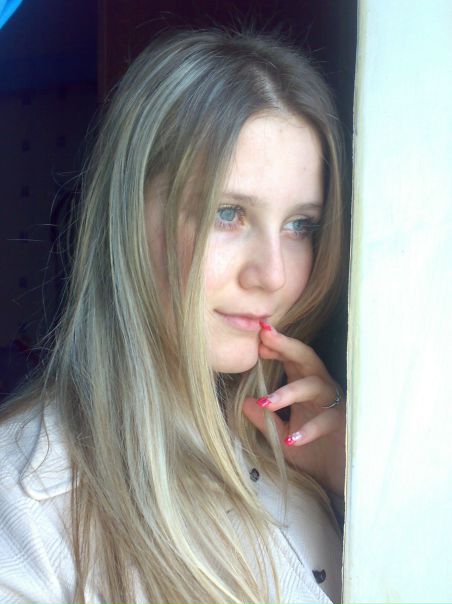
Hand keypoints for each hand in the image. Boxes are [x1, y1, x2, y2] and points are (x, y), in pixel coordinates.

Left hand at [242, 324, 345, 496]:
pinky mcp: (345, 425)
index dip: (276, 347)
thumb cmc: (312, 452)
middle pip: (307, 359)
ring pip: (315, 386)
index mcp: (305, 387)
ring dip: (289, 392)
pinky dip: (309, 430)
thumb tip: (244, 402)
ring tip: (266, 402)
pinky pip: (327, 421)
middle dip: (286, 347)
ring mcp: (335, 404)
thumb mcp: (281, 436)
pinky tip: (292, 439)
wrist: (338, 478)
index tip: (257, 338)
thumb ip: (265, 420)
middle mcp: (321, 389)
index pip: (291, 360)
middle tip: (265, 337)